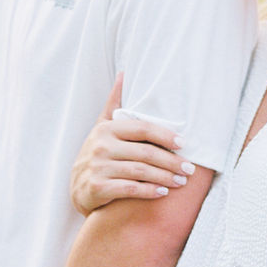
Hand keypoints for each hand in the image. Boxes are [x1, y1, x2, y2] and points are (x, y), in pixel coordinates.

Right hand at [70, 75, 193, 214]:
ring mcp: (98, 167)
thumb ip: (115, 104)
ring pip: (140, 171)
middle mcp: (101, 146)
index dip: (165, 135)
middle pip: (145, 152)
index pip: (142, 128)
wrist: (77, 188)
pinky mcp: (97, 188)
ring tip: (181, 182)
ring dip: (165, 177)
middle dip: (171, 161)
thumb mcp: (102, 127)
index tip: (184, 143)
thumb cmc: (97, 154)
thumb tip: (125, 74)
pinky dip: (149, 191)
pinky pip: (129, 189)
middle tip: (189, 169)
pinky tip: (163, 192)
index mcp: (107, 129)